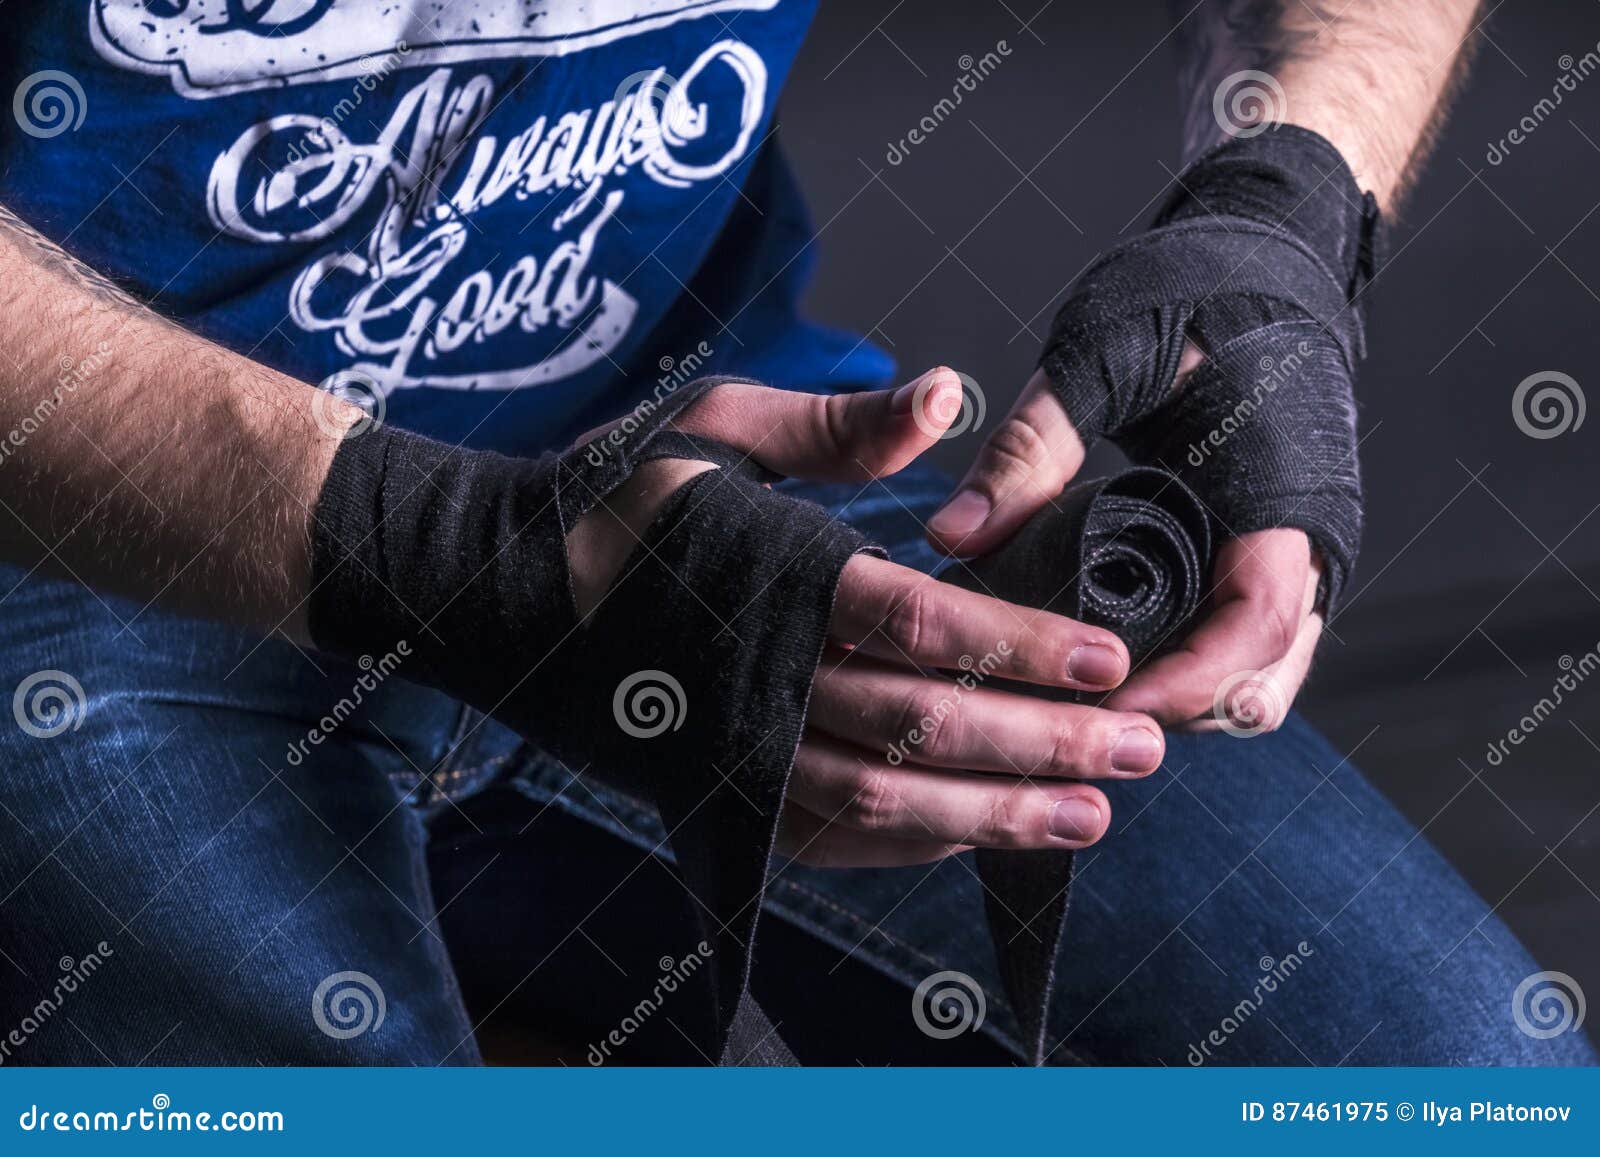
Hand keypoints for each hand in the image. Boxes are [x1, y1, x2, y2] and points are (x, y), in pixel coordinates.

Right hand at [568, 369, 1165, 866]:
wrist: (501, 592)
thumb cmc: (616, 496)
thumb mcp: (718, 426)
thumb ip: (839, 425)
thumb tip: (950, 394)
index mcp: (770, 574)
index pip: (916, 622)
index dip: (1021, 647)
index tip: (1108, 663)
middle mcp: (759, 674)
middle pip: (922, 725)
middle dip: (1042, 743)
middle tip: (1140, 751)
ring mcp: (734, 748)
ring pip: (884, 803)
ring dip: (995, 814)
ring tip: (1092, 816)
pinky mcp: (717, 792)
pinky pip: (826, 840)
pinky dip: (911, 846)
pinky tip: (981, 836)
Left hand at [924, 128, 1375, 733]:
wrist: (1268, 248)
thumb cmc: (1197, 284)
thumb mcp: (1102, 354)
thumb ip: (1032, 446)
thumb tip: (950, 535)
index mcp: (1285, 490)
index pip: (1254, 628)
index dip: (1181, 685)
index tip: (1095, 707)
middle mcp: (1308, 536)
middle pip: (1259, 678)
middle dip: (1172, 711)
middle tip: (1069, 720)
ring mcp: (1294, 549)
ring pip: (1253, 671)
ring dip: (1179, 697)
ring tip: (1077, 701)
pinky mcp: (1269, 549)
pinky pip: (1239, 638)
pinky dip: (1187, 666)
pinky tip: (1107, 660)